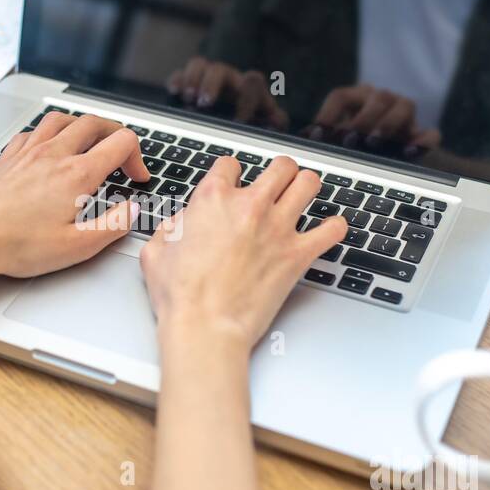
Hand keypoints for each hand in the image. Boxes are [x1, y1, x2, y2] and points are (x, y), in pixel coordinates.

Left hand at [0, 112, 151, 336]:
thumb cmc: (16, 245)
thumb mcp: (76, 247)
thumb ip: (112, 226)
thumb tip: (132, 210)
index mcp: (77, 174)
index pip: (121, 143)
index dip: (138, 158)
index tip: (136, 178)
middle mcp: (54, 154)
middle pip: (95, 122)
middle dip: (116, 134)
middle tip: (121, 157)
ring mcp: (29, 152)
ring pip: (63, 119)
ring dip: (83, 126)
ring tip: (90, 144)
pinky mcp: (9, 157)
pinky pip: (34, 130)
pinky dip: (50, 133)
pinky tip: (49, 149)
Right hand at [139, 155, 346, 351]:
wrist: (205, 325)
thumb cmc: (180, 294)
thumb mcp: (156, 251)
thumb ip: (171, 227)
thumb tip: (181, 223)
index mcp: (213, 199)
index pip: (231, 165)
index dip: (231, 174)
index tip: (234, 184)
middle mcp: (250, 206)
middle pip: (281, 167)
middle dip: (280, 173)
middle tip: (278, 184)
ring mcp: (278, 228)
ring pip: (309, 184)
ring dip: (306, 188)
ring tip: (303, 197)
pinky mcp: (298, 255)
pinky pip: (332, 229)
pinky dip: (333, 228)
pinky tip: (327, 231)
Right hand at [166, 57, 289, 129]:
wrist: (239, 125)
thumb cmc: (255, 125)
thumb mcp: (270, 125)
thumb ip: (276, 122)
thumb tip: (277, 120)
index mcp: (252, 90)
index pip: (252, 83)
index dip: (246, 99)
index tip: (239, 120)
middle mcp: (230, 80)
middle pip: (221, 70)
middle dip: (212, 84)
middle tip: (205, 103)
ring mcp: (209, 80)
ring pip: (200, 65)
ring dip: (193, 79)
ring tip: (189, 98)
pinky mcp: (190, 85)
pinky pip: (180, 74)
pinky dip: (176, 80)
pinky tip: (175, 92)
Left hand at [302, 84, 440, 151]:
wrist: (396, 153)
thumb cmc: (357, 142)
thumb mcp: (339, 136)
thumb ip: (324, 136)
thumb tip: (302, 141)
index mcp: (356, 98)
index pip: (341, 97)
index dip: (328, 115)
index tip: (318, 137)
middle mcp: (381, 100)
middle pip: (376, 98)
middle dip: (361, 119)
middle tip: (348, 141)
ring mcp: (405, 113)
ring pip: (404, 106)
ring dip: (389, 123)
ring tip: (374, 143)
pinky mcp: (423, 133)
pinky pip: (429, 133)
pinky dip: (422, 141)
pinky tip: (409, 152)